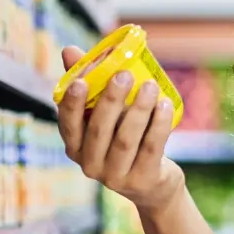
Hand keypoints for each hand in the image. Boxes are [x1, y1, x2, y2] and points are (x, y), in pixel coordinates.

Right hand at [56, 46, 183, 213]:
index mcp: (76, 146)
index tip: (80, 81)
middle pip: (99, 131)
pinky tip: (165, 105)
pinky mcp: (142, 180)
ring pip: (125, 140)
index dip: (72, 104)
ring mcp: (115, 177)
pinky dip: (158, 125)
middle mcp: (90, 165)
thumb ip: (88, 82)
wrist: (152, 183)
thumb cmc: (123, 138)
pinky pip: (150, 149)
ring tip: (150, 86)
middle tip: (124, 75)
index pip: (68, 125)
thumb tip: (69, 50)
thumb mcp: (106, 114)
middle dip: (110, 101)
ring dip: (139, 110)